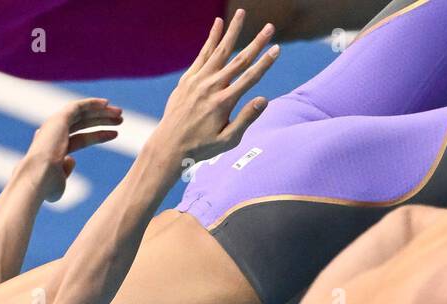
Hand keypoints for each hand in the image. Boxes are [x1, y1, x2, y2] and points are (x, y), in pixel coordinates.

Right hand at [25, 98, 123, 202]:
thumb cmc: (47, 186)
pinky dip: (92, 103)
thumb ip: (66, 170)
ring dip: (101, 112)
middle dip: (102, 120)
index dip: (98, 135)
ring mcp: (55, 125)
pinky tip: (107, 103)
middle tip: (120, 120)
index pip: (80, 138)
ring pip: (82, 113)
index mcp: (53, 148)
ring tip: (120, 113)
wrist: (38, 178)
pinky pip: (78, 106)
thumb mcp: (60, 181)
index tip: (115, 134)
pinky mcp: (59, 119)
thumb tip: (72, 159)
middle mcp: (53, 134)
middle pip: (83, 123)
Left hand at [150, 10, 279, 165]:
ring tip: (242, 13)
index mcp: (224, 102)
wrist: (169, 145)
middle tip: (269, 27)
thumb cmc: (201, 147)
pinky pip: (202, 54)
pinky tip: (218, 23)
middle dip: (256, 42)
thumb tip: (264, 99)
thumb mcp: (227, 140)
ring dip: (232, 31)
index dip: (265, 62)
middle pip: (239, 59)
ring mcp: (198, 80)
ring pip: (220, 50)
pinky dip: (211, 38)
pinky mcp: (188, 79)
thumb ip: (246, 118)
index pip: (250, 78)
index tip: (277, 49)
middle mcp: (212, 87)